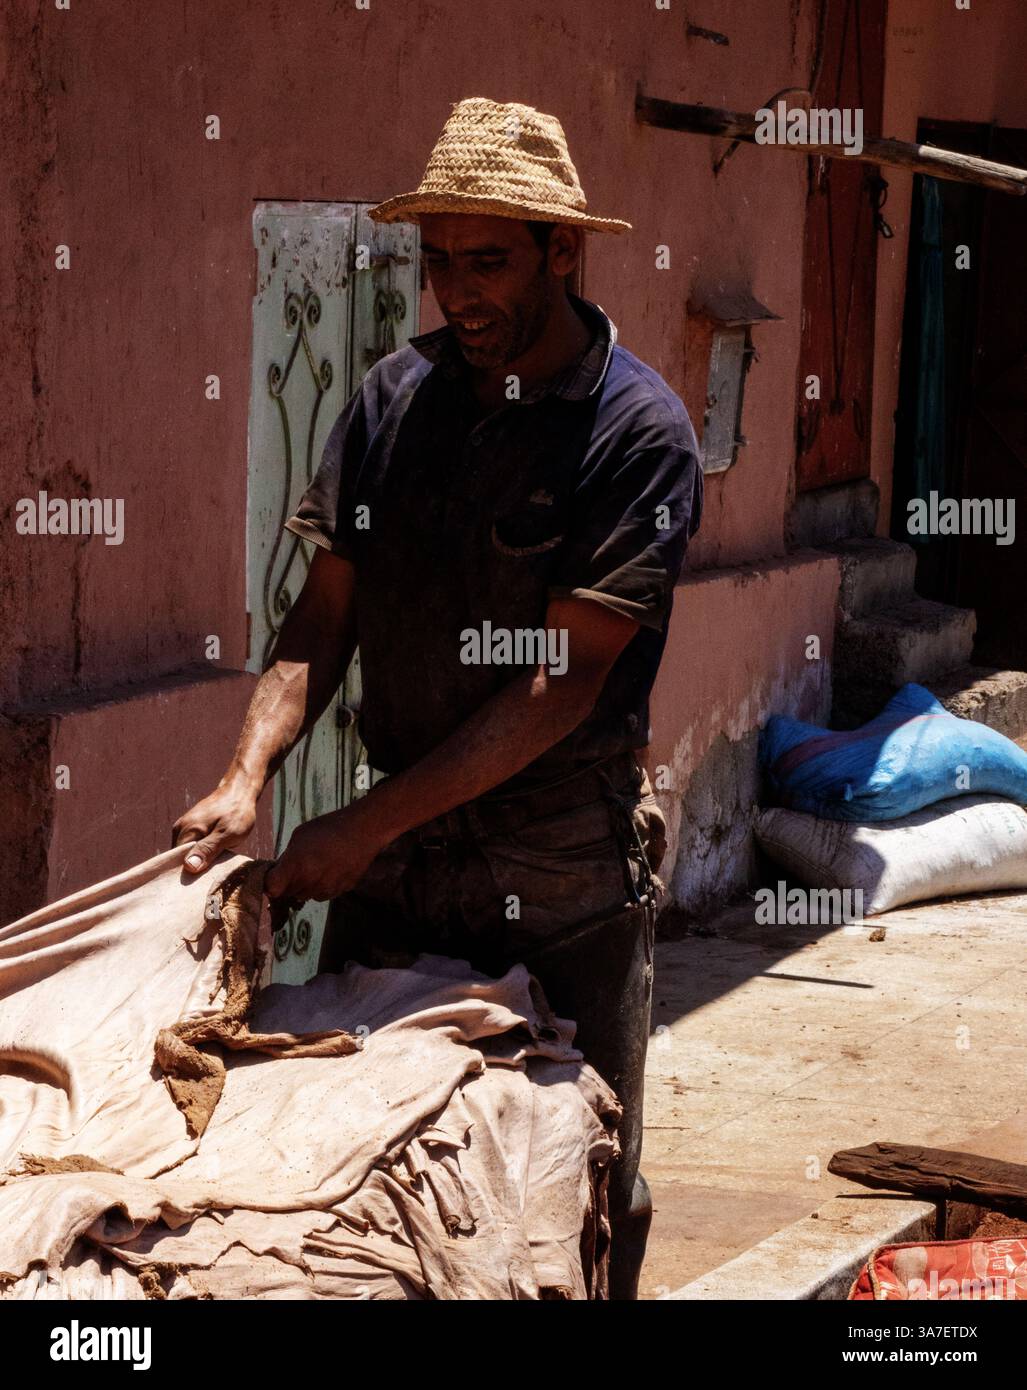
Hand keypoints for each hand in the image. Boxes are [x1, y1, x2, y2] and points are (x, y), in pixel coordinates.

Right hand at [173, 778, 258, 872]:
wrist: (240, 791)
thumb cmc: (237, 812)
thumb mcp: (228, 833)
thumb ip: (208, 849)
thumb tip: (189, 867)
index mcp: (186, 831)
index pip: (175, 863)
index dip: (187, 876)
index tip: (199, 886)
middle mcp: (180, 830)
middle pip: (179, 859)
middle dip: (192, 870)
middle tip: (208, 880)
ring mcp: (185, 828)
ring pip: (186, 854)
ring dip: (198, 862)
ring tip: (212, 869)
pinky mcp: (192, 828)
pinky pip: (192, 847)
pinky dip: (201, 854)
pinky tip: (212, 859)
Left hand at [264, 800, 388, 903]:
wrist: (363, 830)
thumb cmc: (328, 828)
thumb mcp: (299, 836)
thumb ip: (287, 857)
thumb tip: (280, 872)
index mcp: (296, 867)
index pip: (272, 889)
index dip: (270, 883)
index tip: (274, 876)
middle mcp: (310, 882)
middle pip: (288, 894)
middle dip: (288, 883)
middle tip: (297, 866)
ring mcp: (327, 889)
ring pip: (306, 895)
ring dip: (306, 885)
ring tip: (316, 865)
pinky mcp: (341, 890)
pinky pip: (324, 894)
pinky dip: (322, 886)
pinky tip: (330, 868)